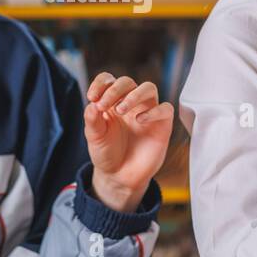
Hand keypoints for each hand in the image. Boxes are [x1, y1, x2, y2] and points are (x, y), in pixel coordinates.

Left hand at [83, 72, 173, 212]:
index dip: (100, 83)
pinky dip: (153, 111)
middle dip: (115, 90)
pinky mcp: (162, 124)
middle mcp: (131, 102)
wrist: (119, 176)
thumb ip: (92, 119)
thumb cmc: (107, 153)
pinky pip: (165, 109)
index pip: (108, 79)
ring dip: (134, 95)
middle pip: (127, 82)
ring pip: (149, 88)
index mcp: (112, 101)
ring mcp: (147, 111)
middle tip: (103, 105)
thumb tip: (92, 104)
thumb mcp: (94, 136)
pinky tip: (139, 120)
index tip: (92, 97)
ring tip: (120, 110)